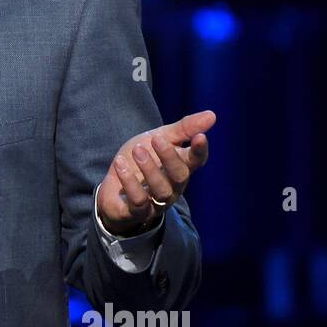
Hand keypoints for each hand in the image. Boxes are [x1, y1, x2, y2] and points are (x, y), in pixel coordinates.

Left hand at [96, 110, 214, 237]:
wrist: (114, 188)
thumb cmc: (141, 160)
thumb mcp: (159, 138)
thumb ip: (183, 129)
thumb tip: (212, 115)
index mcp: (181, 167)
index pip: (197, 161)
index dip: (200, 150)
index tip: (200, 136)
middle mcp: (173, 187)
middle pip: (180, 175)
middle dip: (169, 157)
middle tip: (155, 138)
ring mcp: (156, 201)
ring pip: (161, 190)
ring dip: (149, 169)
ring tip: (137, 150)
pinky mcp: (137, 211)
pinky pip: (139, 201)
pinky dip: (130, 182)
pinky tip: (120, 164)